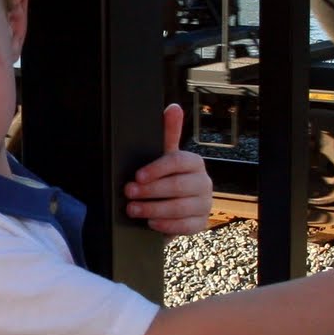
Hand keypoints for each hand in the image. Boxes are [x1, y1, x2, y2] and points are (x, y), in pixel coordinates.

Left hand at [125, 103, 212, 235]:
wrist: (167, 207)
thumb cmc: (163, 178)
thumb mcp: (161, 156)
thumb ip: (167, 133)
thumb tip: (173, 108)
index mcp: (194, 163)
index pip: (179, 162)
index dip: (157, 169)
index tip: (137, 175)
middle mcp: (204, 182)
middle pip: (178, 186)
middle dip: (150, 190)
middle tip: (128, 192)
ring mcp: (204, 204)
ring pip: (181, 207)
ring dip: (153, 209)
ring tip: (133, 209)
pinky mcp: (200, 223)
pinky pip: (186, 226)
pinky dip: (167, 225)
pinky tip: (151, 223)